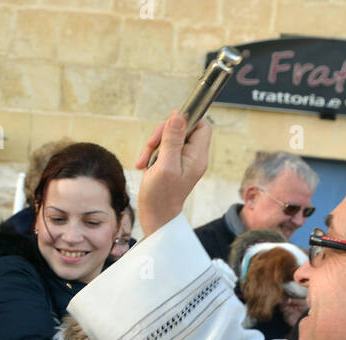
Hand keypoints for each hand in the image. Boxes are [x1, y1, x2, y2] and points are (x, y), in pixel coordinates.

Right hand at [135, 110, 211, 236]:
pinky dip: (151, 153)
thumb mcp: (165, 166)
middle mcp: (193, 156)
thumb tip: (179, 115)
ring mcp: (182, 160)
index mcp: (197, 156)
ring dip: (153, 145)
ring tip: (144, 161)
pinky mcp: (172, 164)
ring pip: (169, 137)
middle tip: (151, 145)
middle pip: (182, 128)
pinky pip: (163, 148)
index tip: (169, 128)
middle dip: (163, 134)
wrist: (155, 218)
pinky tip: (144, 165)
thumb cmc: (160, 197)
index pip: (201, 125)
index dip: (186, 121)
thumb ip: (172, 140)